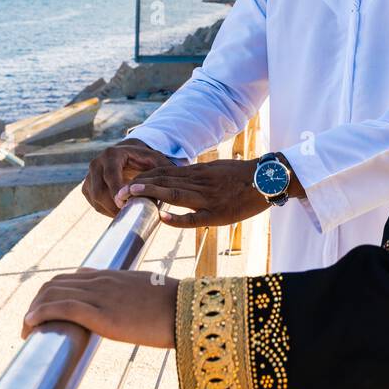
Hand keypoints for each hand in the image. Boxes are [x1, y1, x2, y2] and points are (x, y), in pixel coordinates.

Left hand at [21, 268, 177, 347]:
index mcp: (113, 276)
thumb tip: (130, 313)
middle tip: (32, 326)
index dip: (53, 294)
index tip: (47, 314)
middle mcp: (101, 280)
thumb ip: (131, 298)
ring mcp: (99, 295)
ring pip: (52, 293)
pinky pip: (60, 307)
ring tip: (27, 331)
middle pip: (55, 284)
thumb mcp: (147, 296)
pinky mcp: (99, 312)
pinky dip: (39, 314)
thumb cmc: (174, 306)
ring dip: (32, 311)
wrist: (187, 309)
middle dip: (37, 303)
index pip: (71, 277)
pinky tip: (31, 325)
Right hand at [83, 139, 175, 216]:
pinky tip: (122, 213)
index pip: (110, 175)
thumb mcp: (156, 160)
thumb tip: (164, 187)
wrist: (130, 157)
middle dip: (113, 205)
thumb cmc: (146, 160)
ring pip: (96, 199)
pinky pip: (95, 203)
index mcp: (112, 154)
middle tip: (130, 215)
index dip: (116, 191)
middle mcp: (97, 163)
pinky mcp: (87, 187)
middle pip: (99, 190)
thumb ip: (161, 170)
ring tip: (128, 215)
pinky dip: (107, 211)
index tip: (125, 205)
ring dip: (110, 210)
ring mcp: (89, 175)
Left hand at [115, 155, 303, 227]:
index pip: (165, 171)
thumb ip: (198, 176)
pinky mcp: (218, 214)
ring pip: (175, 193)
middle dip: (140, 185)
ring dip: (151, 194)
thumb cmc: (244, 176)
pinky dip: (178, 218)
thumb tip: (179, 180)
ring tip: (130, 196)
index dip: (144, 176)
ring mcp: (208, 198)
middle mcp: (200, 182)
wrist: (269, 178)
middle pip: (164, 180)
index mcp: (199, 172)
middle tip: (119, 191)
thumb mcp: (217, 170)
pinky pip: (195, 217)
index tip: (127, 181)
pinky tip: (163, 218)